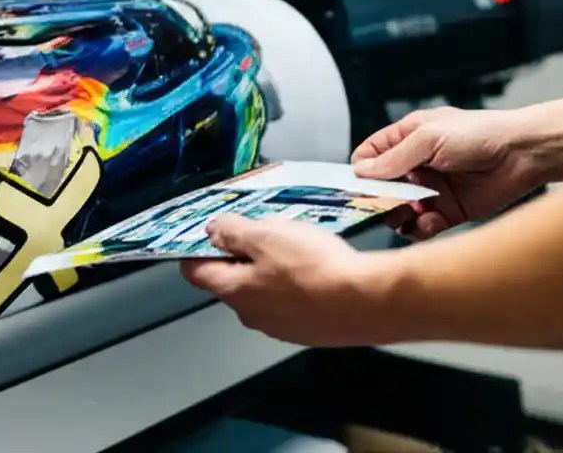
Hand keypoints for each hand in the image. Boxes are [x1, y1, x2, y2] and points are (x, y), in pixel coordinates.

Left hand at [180, 215, 392, 346]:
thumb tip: (212, 230)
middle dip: (240, 256)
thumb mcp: (266, 234)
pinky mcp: (307, 331)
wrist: (366, 303)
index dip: (196, 250)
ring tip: (296, 249)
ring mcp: (279, 327)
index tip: (206, 233)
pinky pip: (291, 304)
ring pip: (263, 293)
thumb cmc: (313, 267)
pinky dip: (296, 286)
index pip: (195, 273)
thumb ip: (233, 231)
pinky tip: (317, 270)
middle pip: (231, 282)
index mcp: (233, 291)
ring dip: (271, 271)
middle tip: (262, 232)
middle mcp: (251, 315)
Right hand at [351, 107, 539, 238]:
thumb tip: (361, 171)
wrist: (524, 154)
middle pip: (381, 188)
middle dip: (378, 199)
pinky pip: (423, 226)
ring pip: (399, 211)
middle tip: (381, 206)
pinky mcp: (448, 212)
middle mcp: (416, 166)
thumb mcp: (428, 138)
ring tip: (407, 215)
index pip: (370, 157)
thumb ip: (393, 157)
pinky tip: (431, 220)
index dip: (361, 171)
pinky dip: (421, 228)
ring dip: (399, 216)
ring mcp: (431, 190)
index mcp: (408, 139)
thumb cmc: (480, 134)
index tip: (357, 186)